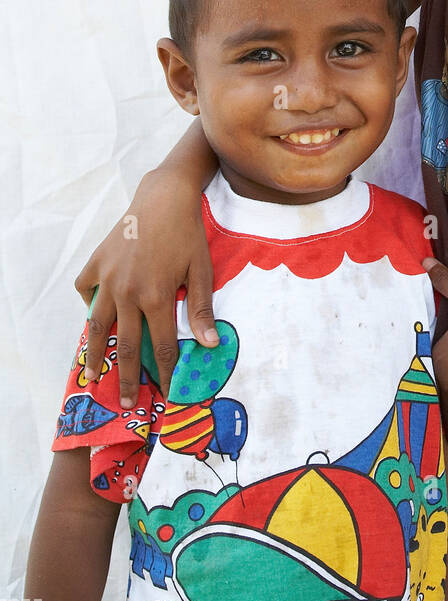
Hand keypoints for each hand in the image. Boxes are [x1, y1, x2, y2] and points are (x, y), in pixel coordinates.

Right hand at [75, 171, 216, 404]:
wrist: (163, 197)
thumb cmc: (187, 233)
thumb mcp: (201, 270)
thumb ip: (201, 309)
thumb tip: (208, 345)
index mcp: (156, 297)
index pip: (160, 347)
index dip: (164, 372)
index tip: (166, 394)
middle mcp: (127, 292)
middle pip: (126, 346)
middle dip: (128, 378)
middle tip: (126, 403)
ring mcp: (107, 278)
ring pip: (97, 325)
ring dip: (95, 353)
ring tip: (92, 374)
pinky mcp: (96, 263)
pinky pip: (86, 289)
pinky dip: (87, 303)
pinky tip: (94, 314)